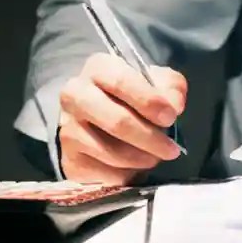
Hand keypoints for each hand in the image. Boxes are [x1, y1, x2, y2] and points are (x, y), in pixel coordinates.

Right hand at [57, 53, 186, 184]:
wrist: (101, 120)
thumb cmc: (134, 96)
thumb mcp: (157, 82)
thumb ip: (171, 88)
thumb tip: (173, 106)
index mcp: (98, 68)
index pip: (122, 82)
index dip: (149, 101)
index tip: (170, 117)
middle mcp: (75, 95)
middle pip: (116, 121)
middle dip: (150, 138)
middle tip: (171, 149)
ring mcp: (68, 128)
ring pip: (111, 152)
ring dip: (141, 159)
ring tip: (156, 157)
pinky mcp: (70, 159)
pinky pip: (103, 173)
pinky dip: (126, 174)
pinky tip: (135, 166)